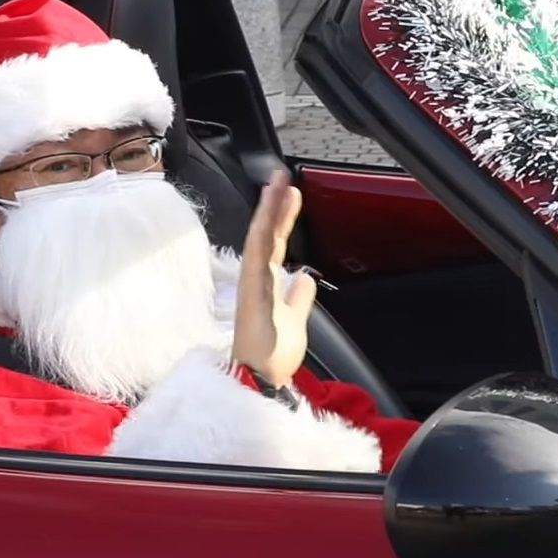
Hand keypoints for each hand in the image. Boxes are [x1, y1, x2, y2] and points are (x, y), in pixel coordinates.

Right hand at [232, 170, 315, 388]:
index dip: (282, 218)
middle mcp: (257, 280)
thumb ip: (298, 298)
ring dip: (268, 211)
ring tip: (277, 184)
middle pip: (267, 235)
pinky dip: (261, 237)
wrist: (261, 382)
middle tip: (281, 175)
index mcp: (266, 285)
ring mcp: (253, 285)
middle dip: (274, 204)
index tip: (289, 193)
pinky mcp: (252, 295)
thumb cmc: (272, 356)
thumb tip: (305, 278)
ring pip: (260, 240)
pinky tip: (266, 218)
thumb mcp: (295, 320)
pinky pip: (257, 259)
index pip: (276, 244)